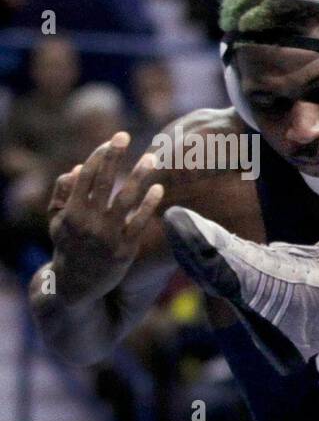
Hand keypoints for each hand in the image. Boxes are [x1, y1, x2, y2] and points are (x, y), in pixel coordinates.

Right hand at [47, 132, 163, 304]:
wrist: (76, 285)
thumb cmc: (68, 246)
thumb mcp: (57, 221)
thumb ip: (63, 194)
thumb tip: (76, 168)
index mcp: (70, 211)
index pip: (86, 176)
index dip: (99, 156)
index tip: (112, 140)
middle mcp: (88, 221)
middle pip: (104, 182)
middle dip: (114, 157)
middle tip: (125, 135)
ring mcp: (107, 235)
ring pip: (125, 199)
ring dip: (138, 176)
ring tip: (151, 158)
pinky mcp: (125, 249)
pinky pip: (139, 222)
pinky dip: (149, 204)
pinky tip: (159, 188)